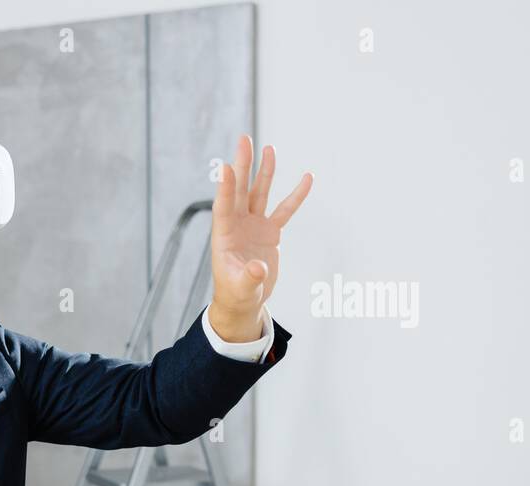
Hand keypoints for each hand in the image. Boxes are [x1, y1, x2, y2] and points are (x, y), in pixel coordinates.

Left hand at [209, 134, 312, 339]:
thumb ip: (248, 277)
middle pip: (239, 190)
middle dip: (242, 165)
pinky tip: (306, 178)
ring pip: (259, 194)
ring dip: (264, 172)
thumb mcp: (241, 288)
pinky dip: (296, 196)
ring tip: (268, 149)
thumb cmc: (237, 294)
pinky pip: (284, 210)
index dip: (225, 188)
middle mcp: (237, 225)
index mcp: (224, 236)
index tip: (225, 167)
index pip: (223, 207)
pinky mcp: (270, 232)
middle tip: (244, 140)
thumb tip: (258, 268)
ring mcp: (254, 226)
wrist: (245, 300)